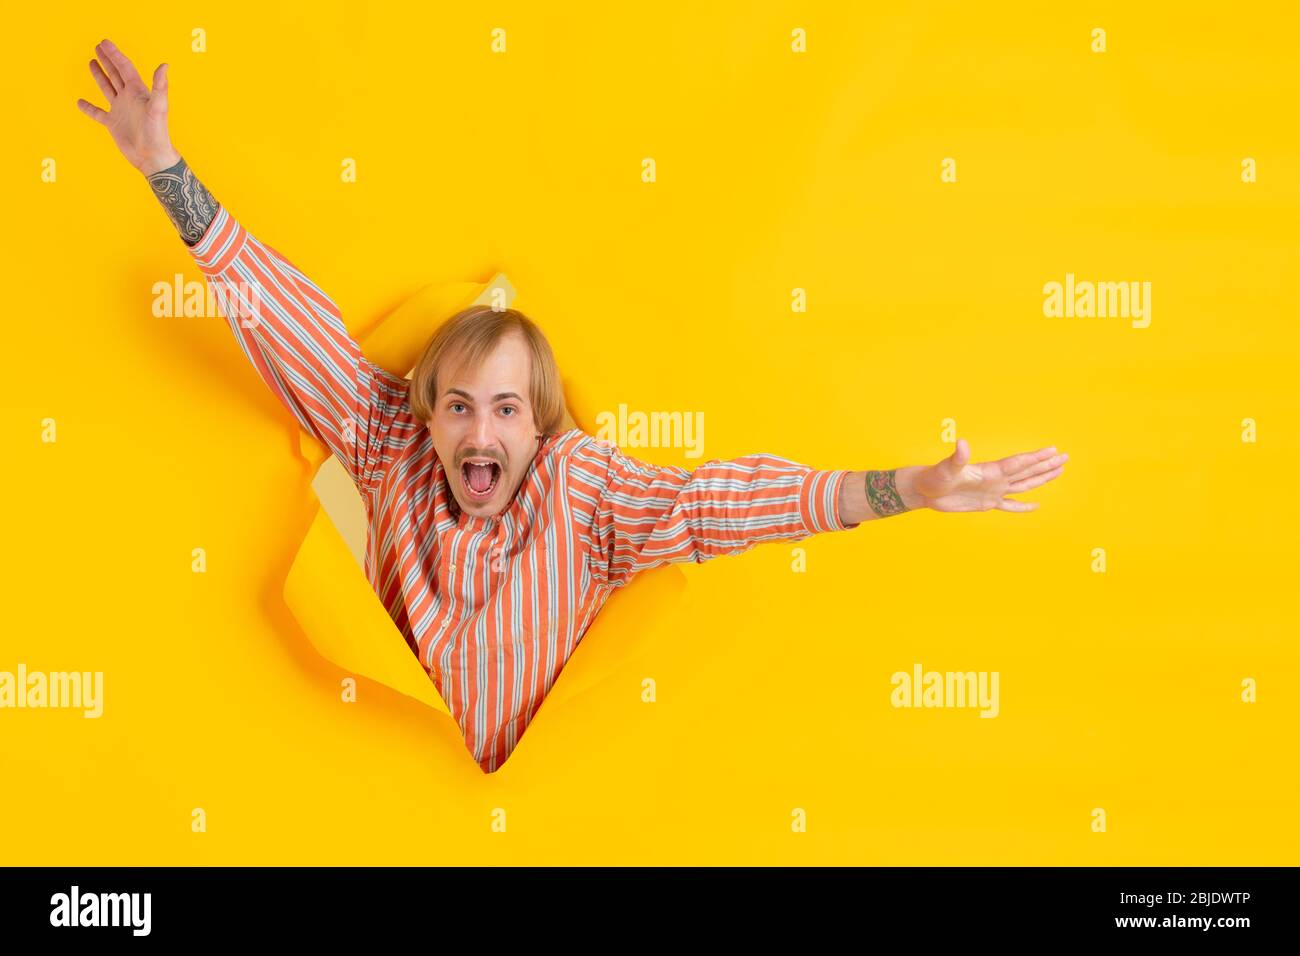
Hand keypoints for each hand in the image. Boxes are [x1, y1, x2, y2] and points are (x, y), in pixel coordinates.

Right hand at [76, 38, 179, 175]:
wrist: (152, 157)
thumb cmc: (158, 133)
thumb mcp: (158, 108)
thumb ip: (160, 87)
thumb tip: (165, 65)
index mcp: (138, 92)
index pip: (125, 68)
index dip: (115, 54)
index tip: (104, 42)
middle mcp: (129, 99)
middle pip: (116, 74)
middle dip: (108, 59)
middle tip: (99, 46)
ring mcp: (121, 111)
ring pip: (107, 88)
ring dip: (100, 76)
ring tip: (92, 62)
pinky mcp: (114, 124)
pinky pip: (98, 113)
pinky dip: (88, 108)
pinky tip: (80, 102)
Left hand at [912, 439, 1067, 512]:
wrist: (926, 490)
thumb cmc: (934, 477)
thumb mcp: (946, 468)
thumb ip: (957, 457)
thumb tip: (961, 442)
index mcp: (991, 470)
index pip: (1019, 463)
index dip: (1036, 457)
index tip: (1053, 450)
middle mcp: (996, 479)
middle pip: (1027, 471)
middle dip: (1046, 464)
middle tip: (1065, 457)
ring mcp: (993, 491)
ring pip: (1023, 485)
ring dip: (1041, 478)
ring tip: (1058, 472)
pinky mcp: (986, 503)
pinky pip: (1010, 505)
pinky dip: (1023, 506)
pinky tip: (1035, 506)